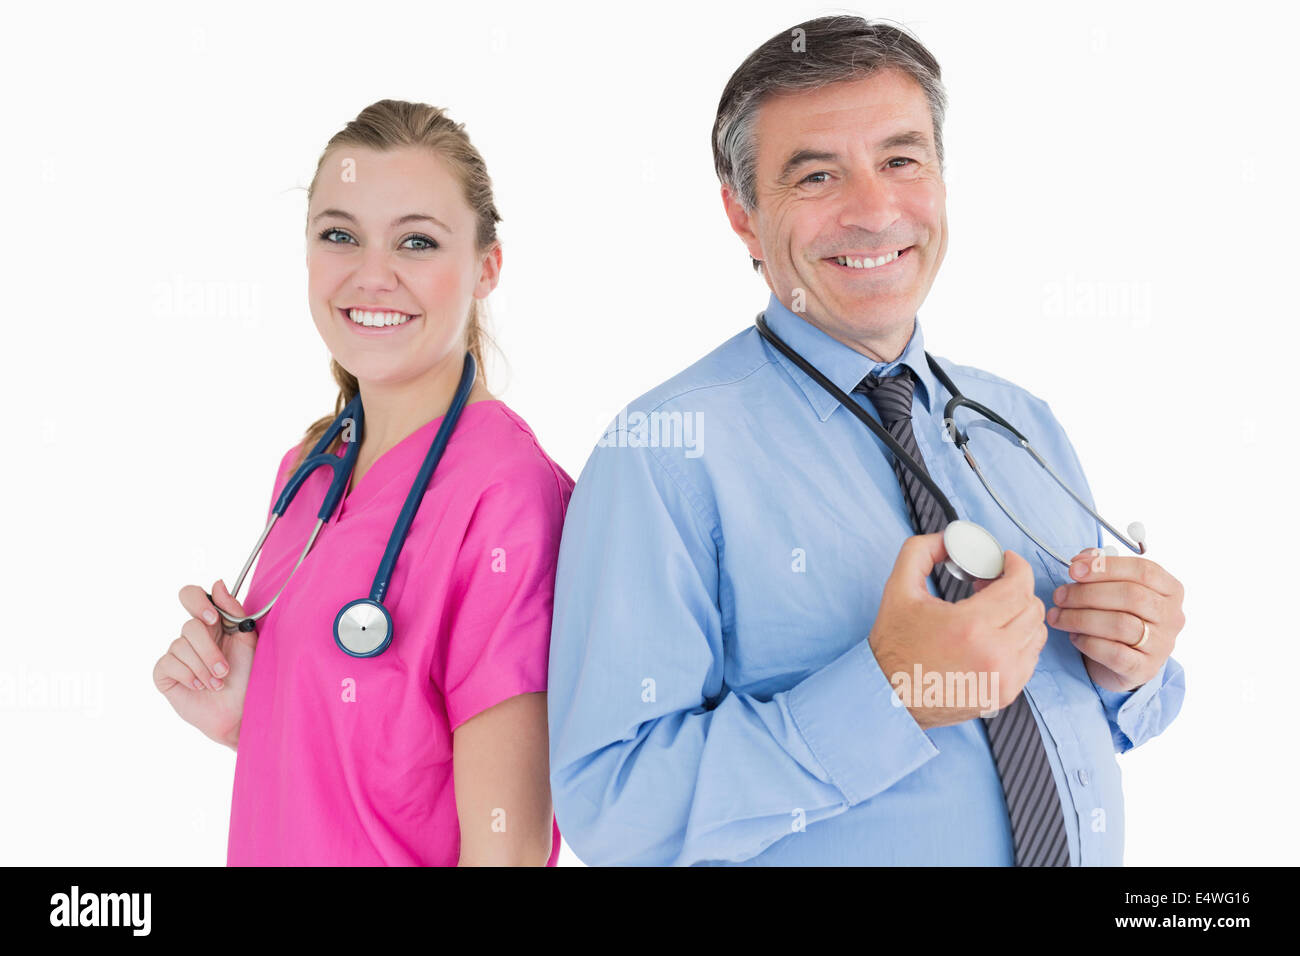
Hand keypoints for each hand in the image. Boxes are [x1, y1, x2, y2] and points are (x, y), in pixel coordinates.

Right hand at [152, 580, 258, 748]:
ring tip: (217, 683)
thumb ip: (233, 610)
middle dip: (210, 651)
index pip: (191, 596)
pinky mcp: (164, 673)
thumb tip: (218, 583)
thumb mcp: (246, 639)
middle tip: (224, 670)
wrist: (240, 710)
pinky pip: (168, 664)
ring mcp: (176, 653)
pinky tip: (200, 686)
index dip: (197, 603)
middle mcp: (191, 635)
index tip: (213, 619)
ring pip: (180, 647)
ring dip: (203, 669)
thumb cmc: (247, 675)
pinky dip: (188, 676)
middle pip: (189, 627)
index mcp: (211, 622)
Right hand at [868, 533, 1048, 729]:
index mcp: (970, 626)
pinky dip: (1019, 641)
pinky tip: (994, 636)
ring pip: (1037, 634)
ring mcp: (1003, 678)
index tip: (1006, 561)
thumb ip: (921, 551)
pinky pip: (1030, 658)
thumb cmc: (894, 644)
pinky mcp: (1004, 694)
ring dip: (1020, 615)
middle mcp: (994, 654)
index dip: (1017, 566)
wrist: (888, 695)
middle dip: (1016, 589)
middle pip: (1032, 608)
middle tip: (992, 584)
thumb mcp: (899, 588)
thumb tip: (949, 538)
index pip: (1019, 586)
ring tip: (993, 611)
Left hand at [1046, 548, 1184, 693]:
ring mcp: (1162, 645)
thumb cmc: (1117, 616)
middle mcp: (1172, 617)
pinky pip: (1115, 653)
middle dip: (1087, 593)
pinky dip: (1088, 642)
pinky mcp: (1145, 669)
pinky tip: (1074, 637)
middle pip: (1131, 596)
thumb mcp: (1114, 588)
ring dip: (1081, 617)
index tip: (1074, 569)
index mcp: (1170, 590)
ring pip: (1120, 624)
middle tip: (1060, 596)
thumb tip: (1082, 559)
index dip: (1105, 567)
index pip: (1143, 570)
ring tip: (1058, 616)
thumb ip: (1101, 568)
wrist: (1121, 663)